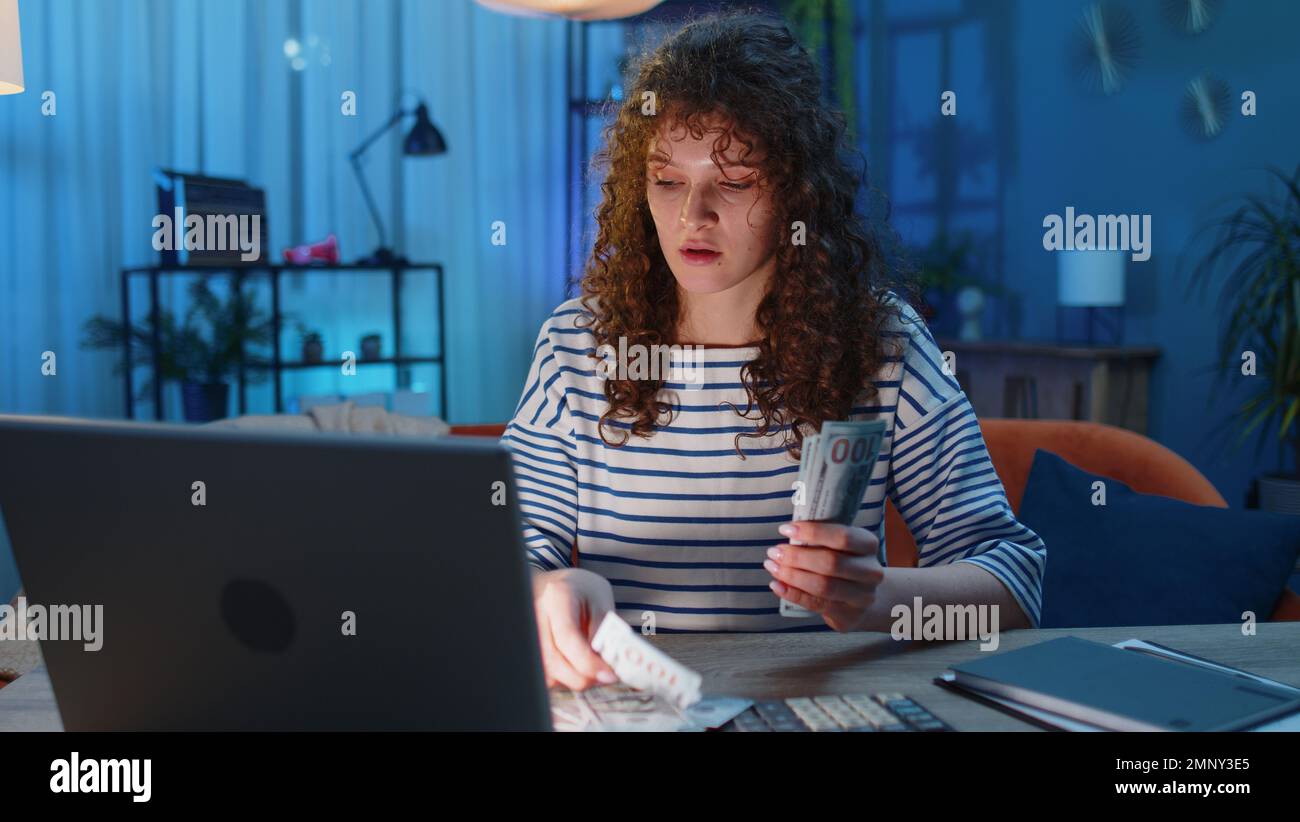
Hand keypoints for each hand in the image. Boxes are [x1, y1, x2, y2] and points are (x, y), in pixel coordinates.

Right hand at [531, 567, 618, 689]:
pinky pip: (546, 677)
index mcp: (557, 597)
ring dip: (575, 679)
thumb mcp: (603, 605)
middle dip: (583, 677)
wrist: (564, 587)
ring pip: (548, 674)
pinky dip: (565, 679)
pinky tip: (577, 667)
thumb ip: (604, 634)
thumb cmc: (586, 594)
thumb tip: (606, 667)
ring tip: (593, 667)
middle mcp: (535, 615)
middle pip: (553, 661)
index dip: (588, 662)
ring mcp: (527, 634)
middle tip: (606, 676)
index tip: (608, 674)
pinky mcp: (528, 651)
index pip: (566, 637)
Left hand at [764, 521, 884, 631]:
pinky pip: (816, 604)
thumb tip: (788, 533)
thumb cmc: (846, 565)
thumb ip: (822, 540)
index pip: (842, 537)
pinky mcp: (849, 615)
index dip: (812, 532)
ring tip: (772, 567)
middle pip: (830, 562)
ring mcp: (862, 596)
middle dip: (796, 556)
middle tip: (774, 552)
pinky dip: (793, 594)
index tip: (785, 529)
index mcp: (868, 545)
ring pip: (823, 586)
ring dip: (792, 575)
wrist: (865, 600)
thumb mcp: (843, 548)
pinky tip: (777, 585)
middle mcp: (870, 571)